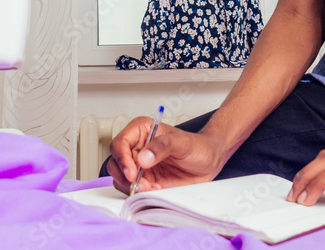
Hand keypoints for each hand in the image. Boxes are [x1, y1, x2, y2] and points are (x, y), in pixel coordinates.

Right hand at [106, 117, 223, 194]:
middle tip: (140, 183)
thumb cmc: (198, 146)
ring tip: (149, 187)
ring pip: (120, 177)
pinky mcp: (145, 181)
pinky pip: (133, 189)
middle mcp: (137, 148)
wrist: (210, 161)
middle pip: (115, 162)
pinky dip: (139, 194)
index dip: (122, 158)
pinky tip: (153, 190)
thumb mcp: (183, 143)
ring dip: (130, 186)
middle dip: (124, 175)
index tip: (132, 172)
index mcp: (142, 131)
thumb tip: (143, 158)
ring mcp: (139, 165)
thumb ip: (163, 146)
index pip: (120, 143)